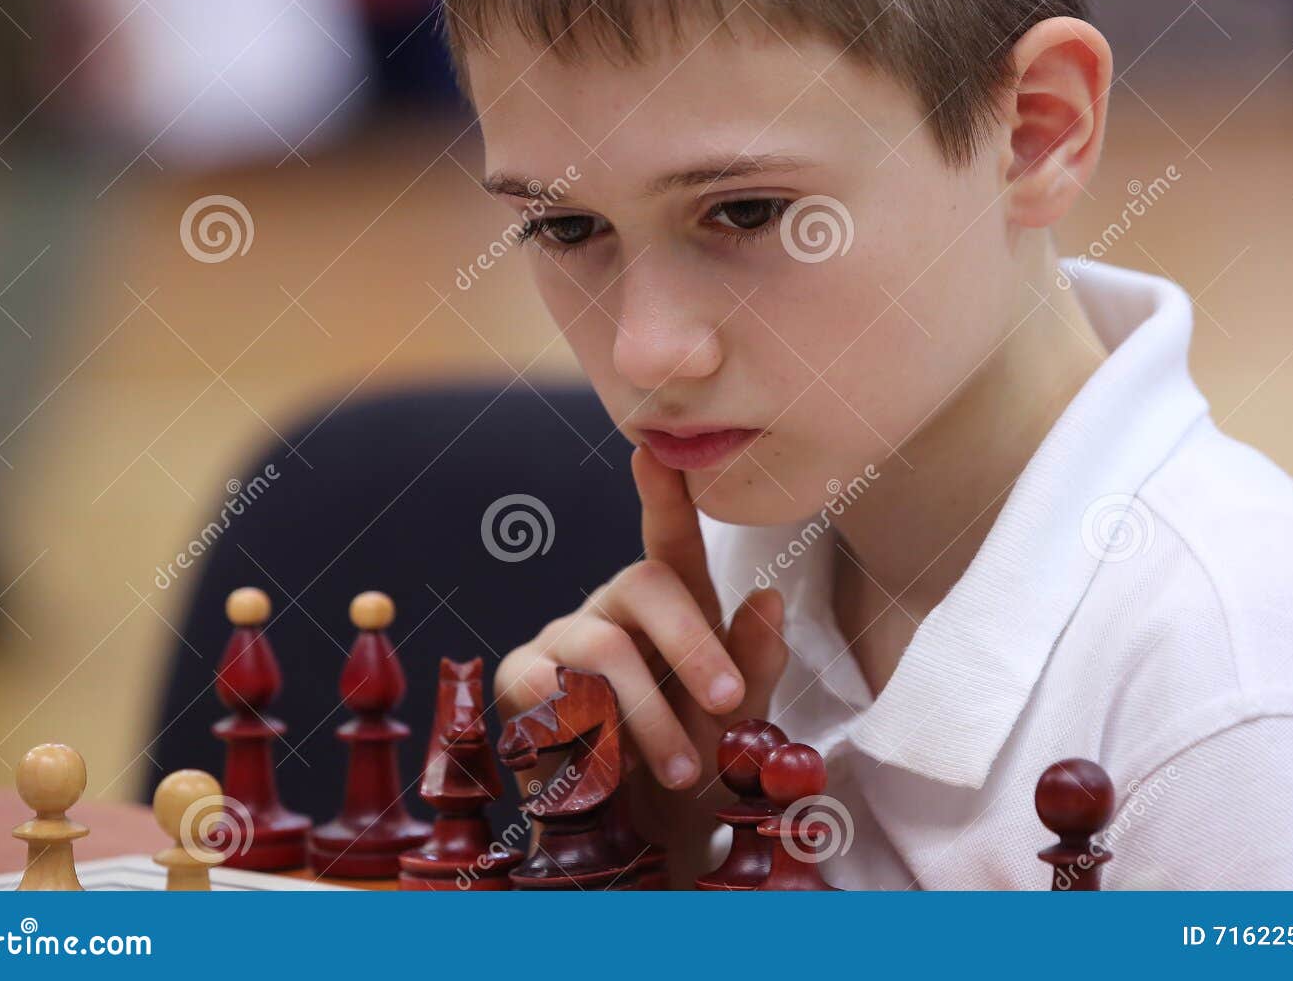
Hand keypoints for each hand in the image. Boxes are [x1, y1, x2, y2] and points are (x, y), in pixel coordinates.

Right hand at [494, 446, 787, 873]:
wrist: (640, 838)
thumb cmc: (694, 761)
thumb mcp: (739, 720)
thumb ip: (755, 663)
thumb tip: (769, 598)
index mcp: (670, 607)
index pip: (670, 539)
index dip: (663, 494)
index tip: (654, 453)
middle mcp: (613, 609)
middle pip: (646, 582)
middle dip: (694, 645)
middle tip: (729, 705)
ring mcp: (564, 640)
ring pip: (606, 648)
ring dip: (652, 713)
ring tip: (682, 769)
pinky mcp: (523, 682)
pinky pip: (556, 691)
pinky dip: (596, 735)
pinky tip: (616, 769)